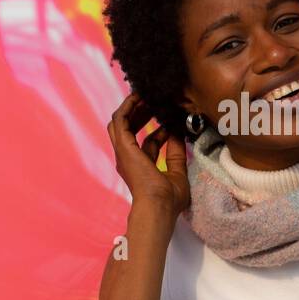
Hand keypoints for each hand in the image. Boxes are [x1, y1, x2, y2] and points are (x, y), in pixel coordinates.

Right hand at [107, 92, 188, 218]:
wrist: (159, 205)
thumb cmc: (169, 199)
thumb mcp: (177, 173)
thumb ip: (176, 154)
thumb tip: (178, 134)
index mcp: (140, 167)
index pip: (149, 143)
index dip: (161, 130)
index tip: (173, 121)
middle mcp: (128, 159)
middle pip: (129, 129)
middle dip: (142, 114)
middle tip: (155, 102)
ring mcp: (123, 153)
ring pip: (120, 122)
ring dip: (131, 107)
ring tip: (144, 94)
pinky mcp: (123, 147)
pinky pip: (120, 120)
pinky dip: (127, 107)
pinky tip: (137, 96)